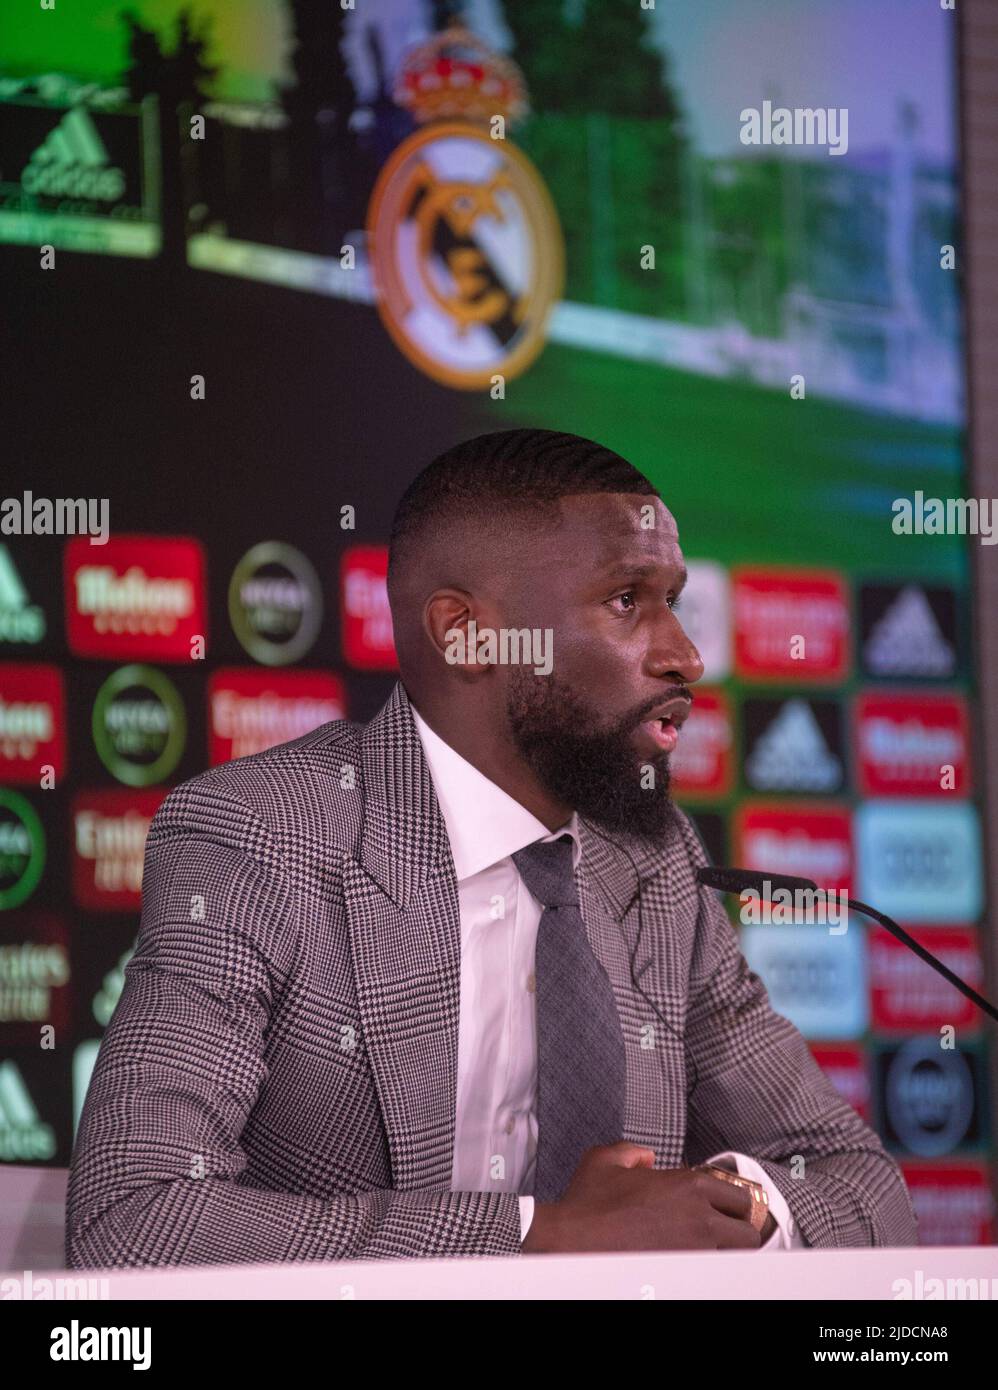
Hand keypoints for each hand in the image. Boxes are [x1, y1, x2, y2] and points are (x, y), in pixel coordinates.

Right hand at [522, 1141, 765, 1253]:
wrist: (571, 1242)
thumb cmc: (587, 1204)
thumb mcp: (605, 1160)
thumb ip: (632, 1151)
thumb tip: (646, 1158)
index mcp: (689, 1186)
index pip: (741, 1197)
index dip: (732, 1205)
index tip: (722, 1211)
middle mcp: (700, 1219)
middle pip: (748, 1234)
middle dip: (737, 1234)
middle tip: (720, 1236)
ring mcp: (695, 1252)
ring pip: (735, 1260)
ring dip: (724, 1255)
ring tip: (706, 1255)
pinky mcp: (683, 1277)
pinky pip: (713, 1278)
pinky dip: (705, 1272)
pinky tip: (689, 1269)